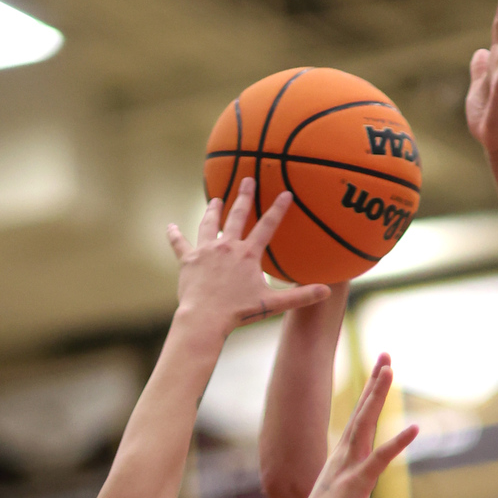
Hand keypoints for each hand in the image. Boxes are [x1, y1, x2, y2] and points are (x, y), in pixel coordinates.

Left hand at [167, 179, 329, 334]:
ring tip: (215, 199)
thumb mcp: (272, 304)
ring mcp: (205, 250)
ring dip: (213, 210)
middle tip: (247, 179)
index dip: (278, 208)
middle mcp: (227, 245)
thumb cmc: (238, 313)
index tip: (285, 192)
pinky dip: (174, 235)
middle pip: (237, 215)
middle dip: (244, 195)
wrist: (205, 318)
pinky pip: (180, 243)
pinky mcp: (188, 260)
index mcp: (248, 253)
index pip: (267, 225)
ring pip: (209, 223)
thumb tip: (326, 291)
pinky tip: (170, 226)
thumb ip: (300, 296)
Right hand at [289, 355, 416, 497]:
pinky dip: (398, 443)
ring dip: (377, 397)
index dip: (369, 393)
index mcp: (342, 457)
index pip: (358, 417)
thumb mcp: (337, 494)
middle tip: (386, 356)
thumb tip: (349, 482)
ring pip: (366, 424)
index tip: (379, 369)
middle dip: (375, 383)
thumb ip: (345, 482)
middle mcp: (344, 455)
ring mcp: (350, 467)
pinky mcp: (358, 484)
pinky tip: (415, 428)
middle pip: (362, 411)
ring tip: (390, 372)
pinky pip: (381, 459)